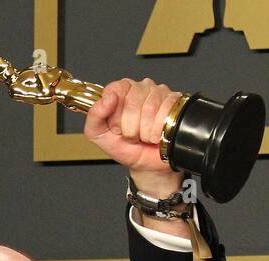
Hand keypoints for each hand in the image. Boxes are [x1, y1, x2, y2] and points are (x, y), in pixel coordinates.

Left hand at [83, 78, 182, 198]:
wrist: (147, 165)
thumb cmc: (125, 147)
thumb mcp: (99, 135)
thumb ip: (94, 116)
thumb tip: (107, 99)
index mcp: (121, 91)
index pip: (116, 90)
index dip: (116, 114)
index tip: (117, 126)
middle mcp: (140, 88)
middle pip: (133, 102)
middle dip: (130, 127)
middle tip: (131, 134)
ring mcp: (159, 94)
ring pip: (150, 109)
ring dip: (144, 131)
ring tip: (144, 135)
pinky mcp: (175, 103)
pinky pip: (166, 114)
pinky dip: (158, 131)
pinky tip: (156, 134)